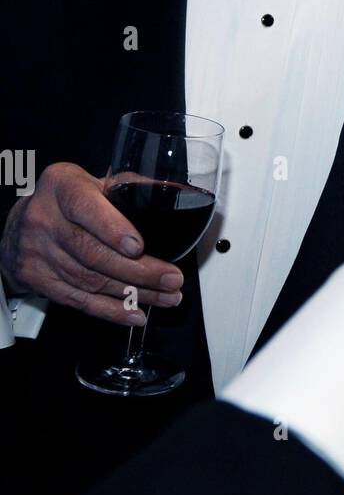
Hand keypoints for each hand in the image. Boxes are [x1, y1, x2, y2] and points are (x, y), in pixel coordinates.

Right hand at [0, 163, 184, 325]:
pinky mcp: (37, 280)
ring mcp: (37, 253)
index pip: (86, 209)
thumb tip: (168, 195)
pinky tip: (135, 313)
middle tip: (171, 279)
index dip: (113, 230)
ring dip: (133, 293)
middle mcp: (45, 220)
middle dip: (138, 270)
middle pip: (92, 252)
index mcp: (62, 187)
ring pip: (90, 281)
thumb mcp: (89, 181)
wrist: (20, 224)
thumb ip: (125, 187)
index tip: (138, 247)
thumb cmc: (65, 199)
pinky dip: (110, 311)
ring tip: (167, 296)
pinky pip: (78, 300)